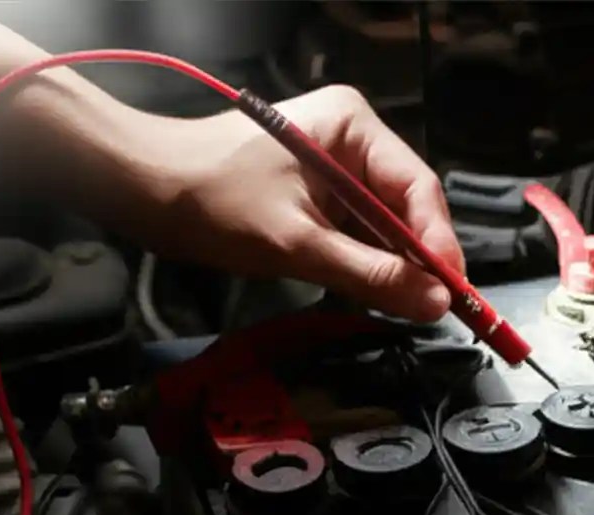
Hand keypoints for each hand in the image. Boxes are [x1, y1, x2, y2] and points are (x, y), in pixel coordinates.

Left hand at [126, 85, 463, 322]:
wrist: (140, 189)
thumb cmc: (210, 200)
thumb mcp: (295, 243)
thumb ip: (369, 274)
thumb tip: (434, 304)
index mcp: (353, 126)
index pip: (418, 188)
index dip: (440, 244)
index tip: (453, 294)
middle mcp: (354, 140)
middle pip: (408, 208)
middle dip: (420, 260)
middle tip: (436, 310)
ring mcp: (338, 167)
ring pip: (386, 226)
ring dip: (394, 267)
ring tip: (409, 308)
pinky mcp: (320, 194)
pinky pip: (359, 233)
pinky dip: (367, 265)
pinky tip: (378, 294)